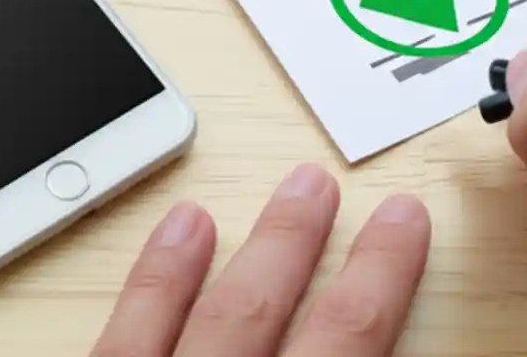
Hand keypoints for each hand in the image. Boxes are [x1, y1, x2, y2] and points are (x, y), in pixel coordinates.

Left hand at [90, 164, 430, 356]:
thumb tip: (375, 340)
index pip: (348, 340)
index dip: (382, 275)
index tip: (404, 221)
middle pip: (263, 310)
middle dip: (298, 243)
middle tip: (323, 185)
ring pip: (205, 312)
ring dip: (249, 248)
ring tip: (286, 191)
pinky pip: (122, 335)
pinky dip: (155, 279)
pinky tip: (179, 229)